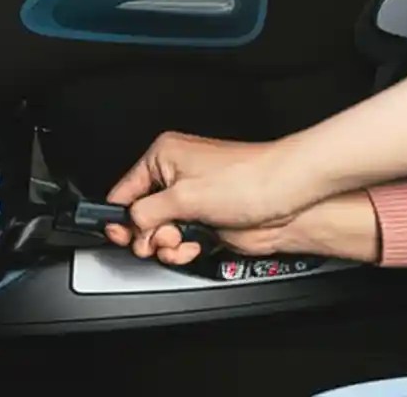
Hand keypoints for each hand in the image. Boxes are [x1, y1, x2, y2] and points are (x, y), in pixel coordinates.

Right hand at [104, 131, 315, 260]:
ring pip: (160, 233)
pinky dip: (183, 249)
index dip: (120, 215)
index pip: (125, 190)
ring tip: (182, 240)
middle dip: (149, 233)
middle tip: (163, 236)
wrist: (286, 198)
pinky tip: (195, 245)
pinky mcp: (205, 220)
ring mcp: (191, 200)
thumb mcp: (183, 197)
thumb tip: (127, 223)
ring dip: (168, 245)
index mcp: (164, 157)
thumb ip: (146, 212)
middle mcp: (176, 176)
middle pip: (141, 216)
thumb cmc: (247, 181)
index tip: (120, 235)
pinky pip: (180, 241)